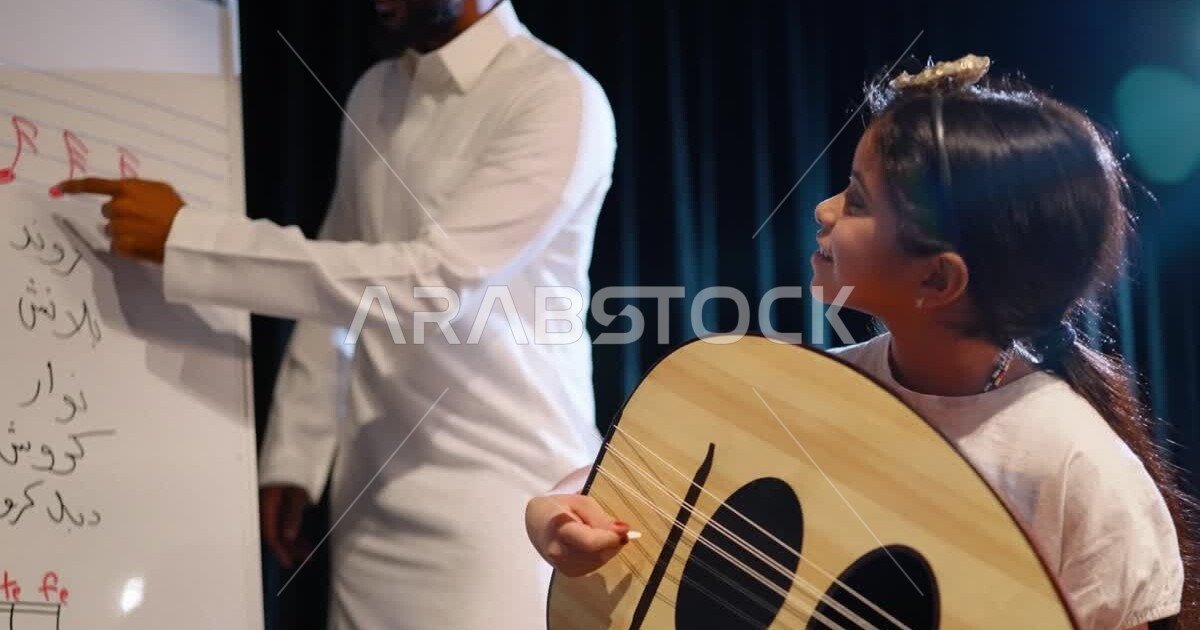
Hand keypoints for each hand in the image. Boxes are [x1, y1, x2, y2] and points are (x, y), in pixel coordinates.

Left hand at [57, 178, 184, 263]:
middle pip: (107, 210)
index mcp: (127, 189)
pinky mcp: (122, 246)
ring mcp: (118, 228)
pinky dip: (128, 246)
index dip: (74, 186)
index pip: (94, 185)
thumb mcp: (159, 189)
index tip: (58, 188)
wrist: (186, 236)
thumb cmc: (177, 210)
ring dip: (124, 231)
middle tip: (142, 219)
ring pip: (111, 229)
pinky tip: (144, 244)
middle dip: (120, 214)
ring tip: (146, 233)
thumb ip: (137, 188)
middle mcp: (118, 207)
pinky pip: (117, 245)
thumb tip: (124, 193)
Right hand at [260, 484, 313, 568]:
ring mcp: (271, 513)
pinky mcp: (278, 512)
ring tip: (308, 555)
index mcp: (265, 507)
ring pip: (282, 533)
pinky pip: (285, 527)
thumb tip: (288, 536)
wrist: (292, 463)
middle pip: (276, 536)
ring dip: (295, 545)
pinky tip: (304, 545)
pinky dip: (295, 536)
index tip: (288, 561)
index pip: (270, 534)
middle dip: (290, 550)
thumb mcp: (295, 496)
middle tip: (304, 560)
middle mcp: (266, 512)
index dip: (279, 549)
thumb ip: (291, 516)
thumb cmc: (292, 477)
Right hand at [525, 493, 631, 577]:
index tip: (626, 529)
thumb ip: (601, 518)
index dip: (612, 538)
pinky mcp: (568, 573)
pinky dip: (601, 555)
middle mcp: (559, 552)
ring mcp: (562, 566)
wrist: (536, 522)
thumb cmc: (558, 508)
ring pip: (600, 561)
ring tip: (599, 533)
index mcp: (559, 530)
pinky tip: (594, 544)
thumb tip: (622, 532)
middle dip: (613, 541)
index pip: (590, 542)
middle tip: (615, 528)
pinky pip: (595, 566)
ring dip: (608, 548)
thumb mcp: (580, 503)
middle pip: (599, 553)